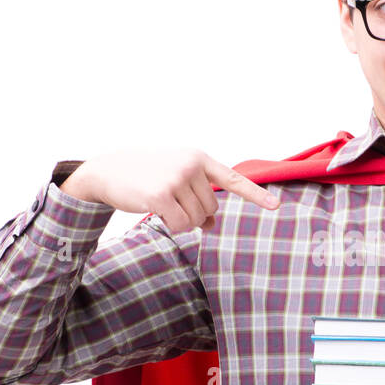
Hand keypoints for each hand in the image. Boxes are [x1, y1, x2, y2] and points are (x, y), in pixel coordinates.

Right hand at [60, 148, 278, 231]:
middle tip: (172, 203)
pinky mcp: (161, 196)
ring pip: (197, 219)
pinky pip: (182, 225)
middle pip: (212, 207)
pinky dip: (173, 225)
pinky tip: (157, 213)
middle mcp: (190, 165)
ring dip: (182, 221)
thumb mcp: (176, 179)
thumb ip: (198, 195)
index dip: (255, 195)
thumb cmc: (145, 176)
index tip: (276, 207)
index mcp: (198, 158)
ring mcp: (176, 179)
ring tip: (162, 204)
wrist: (107, 171)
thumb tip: (213, 223)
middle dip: (195, 213)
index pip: (233, 179)